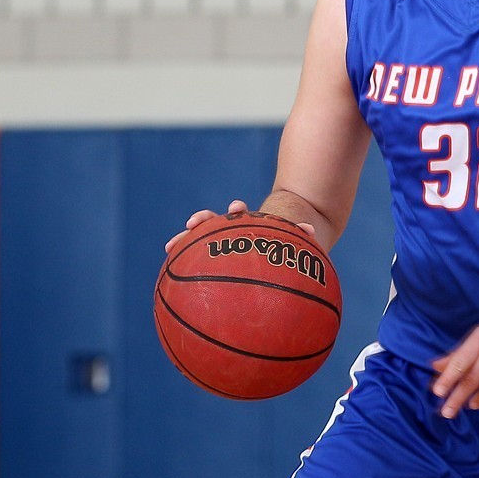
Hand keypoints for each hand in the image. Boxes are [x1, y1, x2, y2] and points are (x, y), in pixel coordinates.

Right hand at [164, 199, 316, 251]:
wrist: (283, 252)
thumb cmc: (290, 247)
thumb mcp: (297, 239)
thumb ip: (302, 233)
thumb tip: (309, 229)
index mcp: (251, 225)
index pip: (239, 213)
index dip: (235, 210)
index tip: (233, 208)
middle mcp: (233, 231)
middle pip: (215, 222)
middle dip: (204, 220)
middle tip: (194, 222)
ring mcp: (223, 243)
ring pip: (201, 238)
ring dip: (187, 239)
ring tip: (170, 245)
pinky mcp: (219, 256)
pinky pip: (197, 259)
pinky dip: (184, 259)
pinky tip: (168, 269)